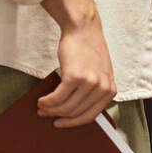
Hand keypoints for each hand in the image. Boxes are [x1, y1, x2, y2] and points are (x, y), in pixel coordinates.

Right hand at [38, 0, 116, 127]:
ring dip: (50, 109)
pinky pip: (58, 97)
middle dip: (58, 116)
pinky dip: (47, 101)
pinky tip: (42, 100)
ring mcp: (89, 83)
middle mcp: (102, 88)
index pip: (90, 116)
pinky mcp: (75, 77)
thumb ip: (93, 92)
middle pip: (75, 113)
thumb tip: (72, 112)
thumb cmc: (88, 50)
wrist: (84, 29)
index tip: (61, 123)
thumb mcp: (99, 73)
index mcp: (110, 90)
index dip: (73, 123)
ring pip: (65, 107)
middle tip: (45, 114)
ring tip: (41, 107)